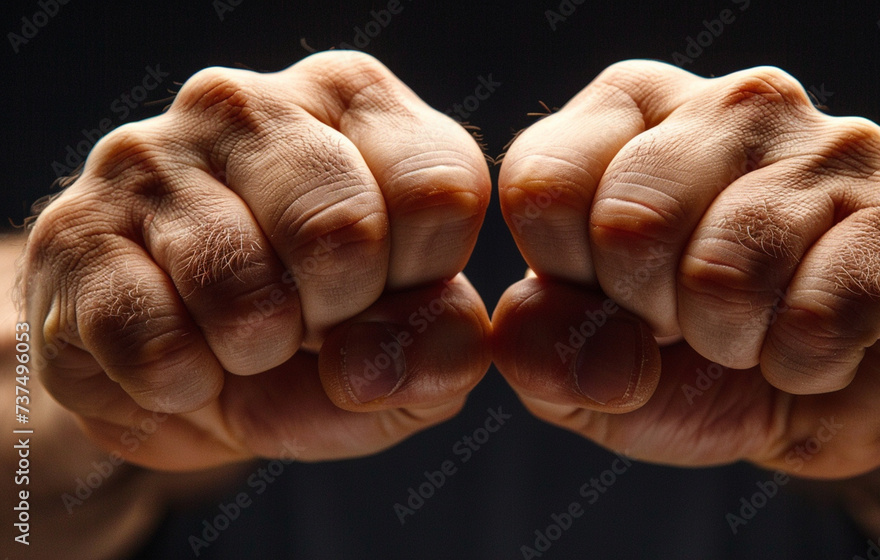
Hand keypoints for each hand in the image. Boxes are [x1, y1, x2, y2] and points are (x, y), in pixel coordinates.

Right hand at [21, 51, 491, 469]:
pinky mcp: (74, 230)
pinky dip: (184, 387)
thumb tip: (396, 358)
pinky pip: (158, 346)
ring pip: (245, 295)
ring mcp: (152, 157)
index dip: (422, 283)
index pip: (439, 190)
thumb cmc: (315, 344)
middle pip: (343, 234)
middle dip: (338, 321)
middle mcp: (251, 106)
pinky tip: (182, 356)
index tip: (384, 294)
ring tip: (242, 337)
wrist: (181, 375)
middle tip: (307, 322)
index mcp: (353, 103)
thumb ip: (441, 352)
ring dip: (257, 357)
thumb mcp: (403, 354)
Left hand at [492, 60, 879, 477]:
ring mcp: (828, 148)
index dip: (567, 279)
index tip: (611, 297)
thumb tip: (552, 337)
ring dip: (728, 343)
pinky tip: (816, 345)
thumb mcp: (587, 364)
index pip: (543, 182)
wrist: (820, 398)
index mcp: (634, 112)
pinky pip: (817, 318)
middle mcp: (732, 104)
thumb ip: (536, 349)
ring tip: (755, 329)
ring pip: (725, 271)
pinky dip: (800, 367)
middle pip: (629, 222)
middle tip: (688, 320)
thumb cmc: (689, 360)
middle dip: (647, 314)